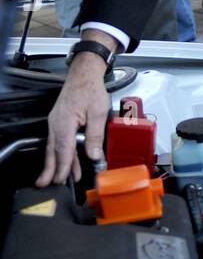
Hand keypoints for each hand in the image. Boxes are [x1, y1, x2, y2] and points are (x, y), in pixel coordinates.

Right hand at [36, 53, 110, 185]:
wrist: (84, 75)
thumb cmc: (90, 89)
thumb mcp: (98, 112)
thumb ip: (95, 135)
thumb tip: (94, 154)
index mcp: (65, 121)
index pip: (63, 149)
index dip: (63, 165)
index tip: (62, 178)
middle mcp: (57, 123)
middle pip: (53, 151)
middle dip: (51, 169)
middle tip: (47, 183)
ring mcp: (57, 122)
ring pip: (56, 147)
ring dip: (58, 163)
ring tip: (60, 178)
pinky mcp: (61, 122)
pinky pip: (60, 141)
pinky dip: (63, 153)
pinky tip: (69, 162)